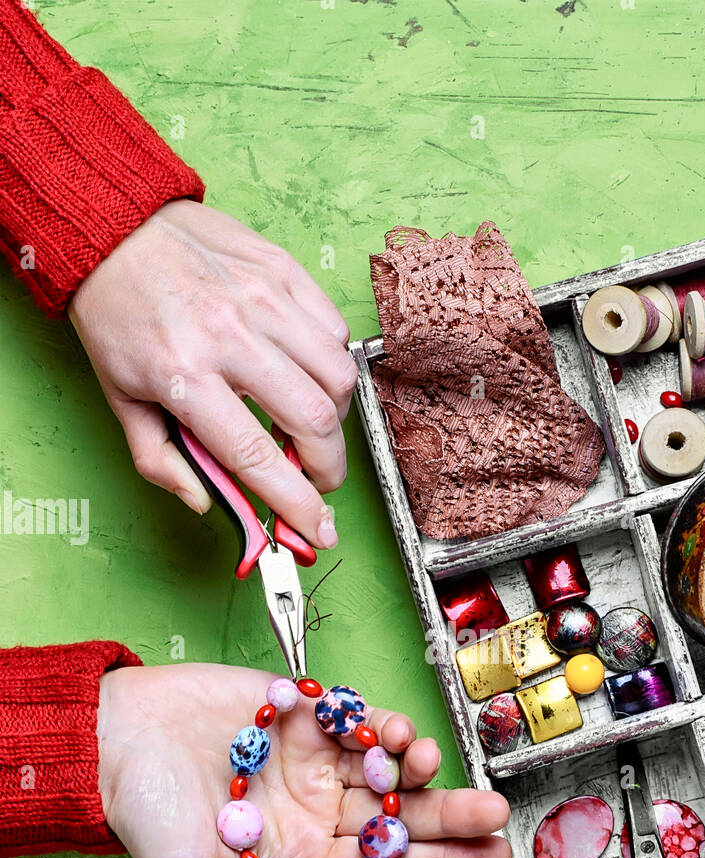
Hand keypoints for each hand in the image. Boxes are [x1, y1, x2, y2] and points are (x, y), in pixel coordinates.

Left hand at [69, 200, 356, 548]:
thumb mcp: (120, 396)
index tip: (318, 530)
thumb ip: (160, 459)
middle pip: (315, 420)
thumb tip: (207, 500)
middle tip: (317, 477)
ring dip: (335, 416)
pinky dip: (332, 364)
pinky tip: (305, 371)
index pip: (257, 456)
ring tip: (309, 422)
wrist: (114, 228)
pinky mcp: (283, 271)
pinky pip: (335, 331)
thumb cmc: (117, 313)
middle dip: (328, 466)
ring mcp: (263, 299)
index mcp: (184, 375)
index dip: (297, 503)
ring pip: (338, 376)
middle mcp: (230, 335)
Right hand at [97, 663, 511, 857]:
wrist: (111, 741)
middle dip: (450, 815)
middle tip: (494, 813)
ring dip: (417, 766)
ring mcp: (316, 762)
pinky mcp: (305, 714)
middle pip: (403, 817)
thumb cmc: (145, 820)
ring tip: (428, 762)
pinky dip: (383, 723)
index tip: (493, 857)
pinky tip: (398, 732)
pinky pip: (359, 719)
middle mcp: (320, 812)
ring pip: (388, 766)